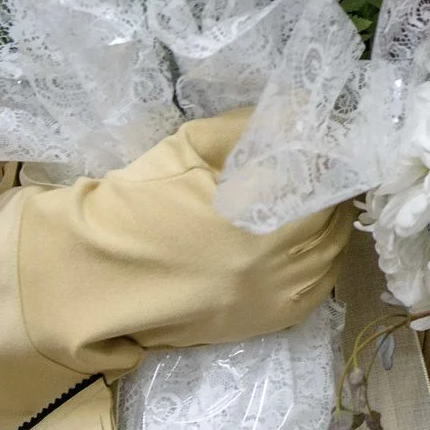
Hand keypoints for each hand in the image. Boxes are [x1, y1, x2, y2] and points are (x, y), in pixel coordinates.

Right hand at [14, 108, 350, 369]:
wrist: (95, 277)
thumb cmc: (139, 205)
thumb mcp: (192, 147)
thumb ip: (252, 125)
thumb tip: (301, 110)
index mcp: (253, 213)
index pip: (322, 175)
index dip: (325, 154)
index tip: (321, 140)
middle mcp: (274, 261)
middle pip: (333, 212)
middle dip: (327, 187)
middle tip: (317, 168)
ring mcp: (276, 295)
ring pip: (334, 248)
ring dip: (329, 220)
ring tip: (311, 200)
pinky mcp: (271, 320)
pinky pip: (323, 283)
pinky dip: (323, 257)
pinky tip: (307, 239)